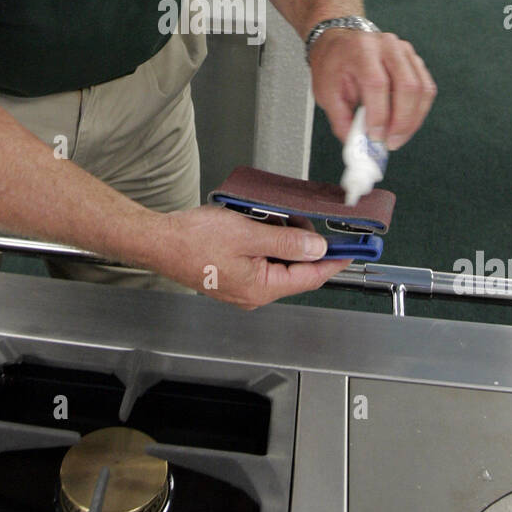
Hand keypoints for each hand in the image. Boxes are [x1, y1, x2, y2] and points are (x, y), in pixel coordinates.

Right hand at [160, 205, 351, 308]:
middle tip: (296, 218)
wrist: (159, 241)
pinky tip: (254, 226)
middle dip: (301, 243)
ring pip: (278, 263)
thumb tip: (316, 248)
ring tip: (265, 219)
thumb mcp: (248, 234)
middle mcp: (254, 293)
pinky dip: (265, 242)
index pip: (310, 277)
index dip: (334, 261)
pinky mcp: (234, 275)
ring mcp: (243, 286)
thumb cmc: (193, 240)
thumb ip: (286, 242)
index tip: (353, 251)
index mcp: (261, 288)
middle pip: (295, 269)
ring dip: (280, 239)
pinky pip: (261, 260)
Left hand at [309, 29, 436, 148]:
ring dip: (413, 120)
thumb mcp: (325, 92)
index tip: (375, 137)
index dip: (379, 115)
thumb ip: (341, 120)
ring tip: (398, 138)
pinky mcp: (415, 60)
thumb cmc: (333, 64)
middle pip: (407, 86)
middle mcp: (387, 46)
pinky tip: (406, 124)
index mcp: (361, 50)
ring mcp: (405, 51)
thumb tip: (358, 146)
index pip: (377, 84)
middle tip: (391, 143)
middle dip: (402, 122)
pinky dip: (419, 111)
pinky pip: (426, 89)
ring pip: (422, 89)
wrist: (340, 41)